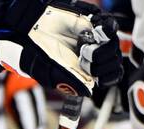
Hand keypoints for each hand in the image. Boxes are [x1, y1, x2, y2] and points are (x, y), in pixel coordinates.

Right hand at [0, 1, 120, 97]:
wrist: (29, 30)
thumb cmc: (37, 54)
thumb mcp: (51, 73)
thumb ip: (70, 82)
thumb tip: (89, 90)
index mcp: (85, 72)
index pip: (110, 76)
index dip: (106, 75)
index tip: (93, 72)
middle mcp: (92, 56)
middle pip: (114, 61)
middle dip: (100, 61)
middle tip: (82, 56)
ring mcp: (94, 39)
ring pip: (114, 44)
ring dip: (101, 46)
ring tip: (83, 44)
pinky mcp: (93, 22)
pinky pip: (110, 26)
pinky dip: (106, 29)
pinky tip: (93, 30)